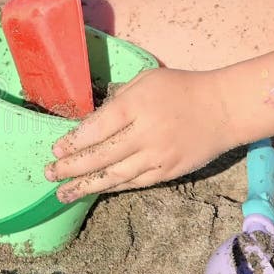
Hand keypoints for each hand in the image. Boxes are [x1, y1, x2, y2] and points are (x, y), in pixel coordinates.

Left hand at [45, 68, 235, 202]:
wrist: (224, 109)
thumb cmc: (181, 88)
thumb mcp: (146, 80)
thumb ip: (118, 100)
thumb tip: (91, 123)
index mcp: (135, 106)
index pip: (97, 128)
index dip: (74, 142)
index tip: (56, 149)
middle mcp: (145, 134)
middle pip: (100, 156)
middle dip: (71, 168)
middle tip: (49, 174)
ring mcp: (157, 156)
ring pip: (114, 176)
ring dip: (85, 185)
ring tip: (63, 193)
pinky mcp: (168, 172)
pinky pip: (133, 183)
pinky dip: (111, 187)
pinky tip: (94, 189)